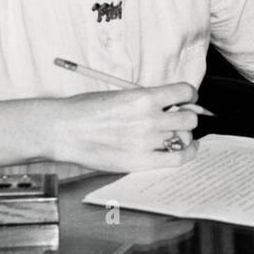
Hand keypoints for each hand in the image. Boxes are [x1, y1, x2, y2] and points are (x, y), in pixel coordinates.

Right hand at [54, 82, 200, 172]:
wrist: (63, 130)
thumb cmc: (86, 110)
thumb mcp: (120, 94)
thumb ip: (146, 99)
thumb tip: (170, 103)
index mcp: (143, 97)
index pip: (185, 92)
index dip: (189, 96)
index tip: (187, 99)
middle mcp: (148, 119)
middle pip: (189, 118)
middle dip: (187, 116)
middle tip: (179, 118)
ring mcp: (145, 141)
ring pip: (185, 137)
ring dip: (184, 135)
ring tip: (178, 135)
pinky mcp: (140, 161)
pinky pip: (177, 159)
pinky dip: (186, 153)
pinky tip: (185, 149)